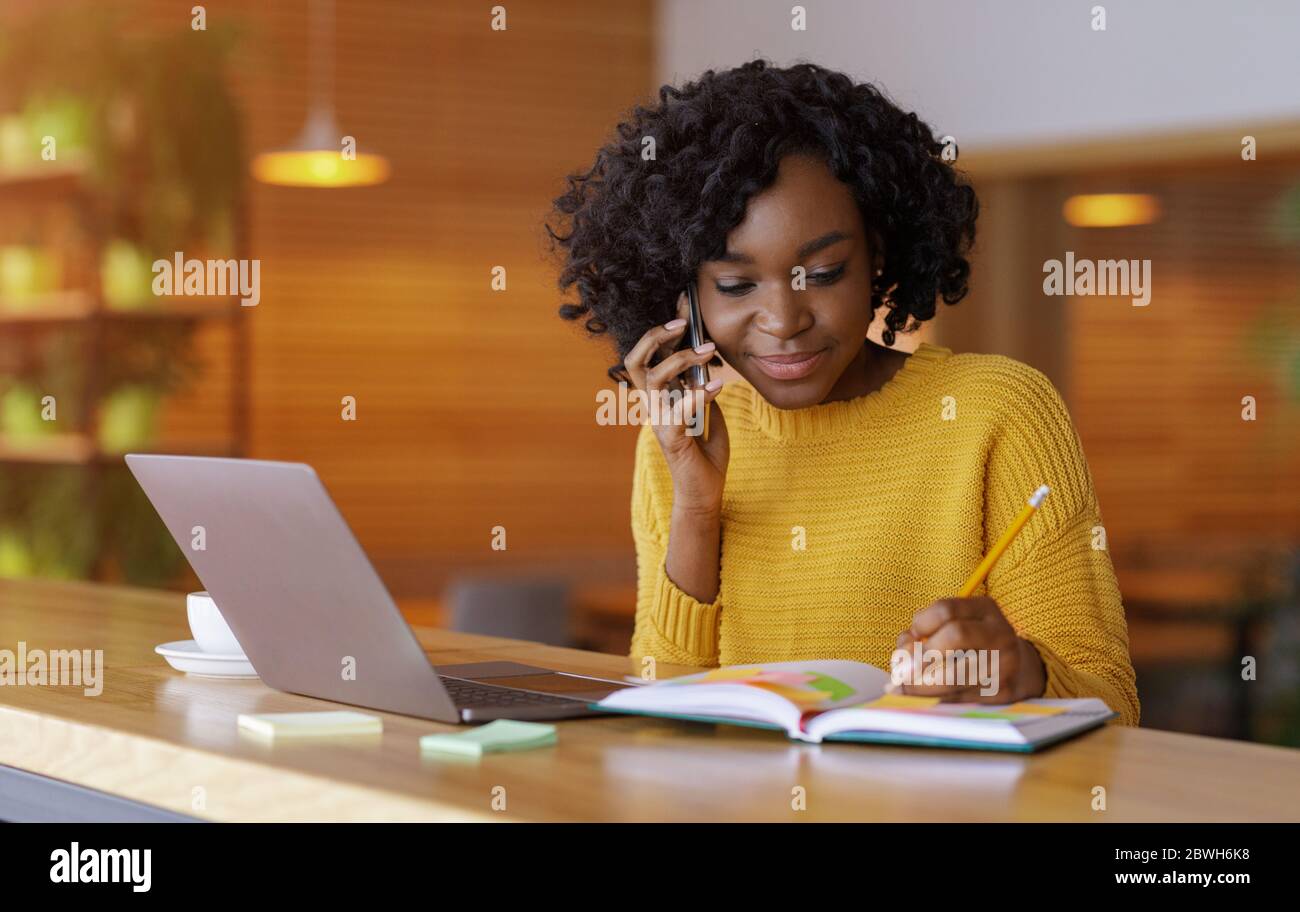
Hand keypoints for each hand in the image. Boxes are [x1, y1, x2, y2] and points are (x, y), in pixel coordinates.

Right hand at [622, 292, 729, 514]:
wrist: (705, 491)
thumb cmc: (705, 451)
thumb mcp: (706, 410)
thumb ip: (700, 387)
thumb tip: (706, 362)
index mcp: (660, 396)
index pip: (650, 355)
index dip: (662, 328)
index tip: (683, 304)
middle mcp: (654, 406)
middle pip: (636, 361)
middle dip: (656, 337)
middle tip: (684, 324)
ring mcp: (660, 422)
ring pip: (655, 380)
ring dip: (682, 360)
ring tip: (709, 352)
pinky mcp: (672, 440)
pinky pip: (679, 411)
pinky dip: (698, 394)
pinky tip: (719, 386)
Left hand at [891, 596, 1045, 702]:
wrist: (1020, 670)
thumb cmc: (974, 644)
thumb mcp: (957, 624)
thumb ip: (926, 631)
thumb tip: (904, 653)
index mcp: (986, 610)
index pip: (946, 610)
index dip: (920, 623)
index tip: (911, 636)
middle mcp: (1000, 634)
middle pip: (954, 635)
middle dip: (922, 653)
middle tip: (904, 668)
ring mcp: (1004, 664)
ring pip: (954, 675)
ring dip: (919, 684)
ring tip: (900, 687)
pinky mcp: (1000, 692)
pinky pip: (959, 697)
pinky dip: (932, 699)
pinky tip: (915, 698)